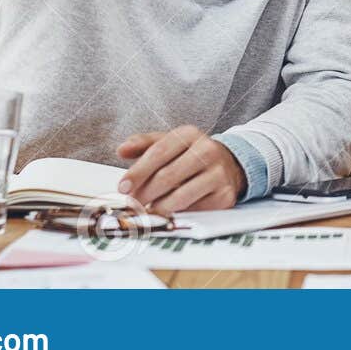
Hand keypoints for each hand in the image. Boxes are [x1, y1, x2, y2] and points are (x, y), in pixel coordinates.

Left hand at [117, 126, 247, 213]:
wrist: (228, 165)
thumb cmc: (190, 155)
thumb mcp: (169, 143)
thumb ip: (143, 144)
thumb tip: (122, 150)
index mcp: (190, 134)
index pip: (158, 152)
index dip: (137, 172)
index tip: (122, 187)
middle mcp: (207, 151)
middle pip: (167, 176)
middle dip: (144, 193)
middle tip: (132, 203)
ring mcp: (218, 174)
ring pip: (179, 197)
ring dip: (158, 207)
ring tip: (148, 209)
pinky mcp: (224, 196)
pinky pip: (193, 210)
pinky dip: (176, 215)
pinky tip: (168, 212)